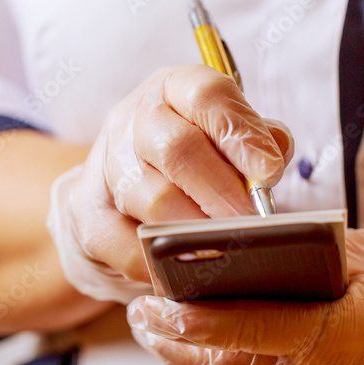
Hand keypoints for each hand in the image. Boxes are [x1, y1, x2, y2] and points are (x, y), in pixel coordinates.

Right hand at [47, 65, 292, 303]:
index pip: (208, 95)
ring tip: (231, 251)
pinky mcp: (90, 216)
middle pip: (179, 149)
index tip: (270, 171)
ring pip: (154, 200)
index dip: (241, 133)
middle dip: (224, 192)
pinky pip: (129, 247)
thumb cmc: (189, 163)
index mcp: (175, 89)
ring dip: (197, 231)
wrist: (114, 195)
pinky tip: (192, 275)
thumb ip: (257, 140)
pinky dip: (164, 264)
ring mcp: (107, 166)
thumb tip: (273, 158)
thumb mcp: (224, 137)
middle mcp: (135, 119)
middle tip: (254, 224)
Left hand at [126, 229, 363, 364]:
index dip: (194, 320)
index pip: (248, 333)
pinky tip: (204, 344)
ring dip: (192, 362)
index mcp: (337, 339)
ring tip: (157, 330)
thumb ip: (302, 254)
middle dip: (176, 348)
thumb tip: (240, 250)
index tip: (153, 302)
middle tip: (139, 317)